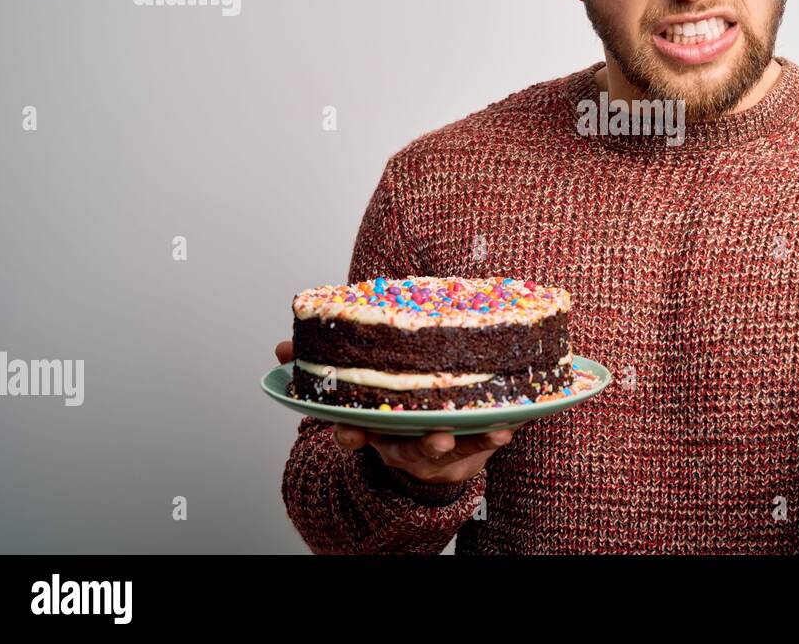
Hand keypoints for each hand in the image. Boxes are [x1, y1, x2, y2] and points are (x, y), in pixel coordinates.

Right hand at [275, 339, 518, 483]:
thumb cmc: (391, 403)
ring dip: (473, 442)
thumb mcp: (358, 384)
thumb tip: (282, 349)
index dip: (351, 434)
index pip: (356, 435)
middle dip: (425, 445)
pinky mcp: (466, 447)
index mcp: (375, 427)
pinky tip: (516, 421)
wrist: (426, 443)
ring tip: (496, 434)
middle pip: (411, 449)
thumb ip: (325, 367)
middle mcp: (404, 443)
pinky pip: (484, 440)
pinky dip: (499, 431)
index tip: (350, 431)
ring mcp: (435, 449)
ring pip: (454, 449)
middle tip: (439, 438)